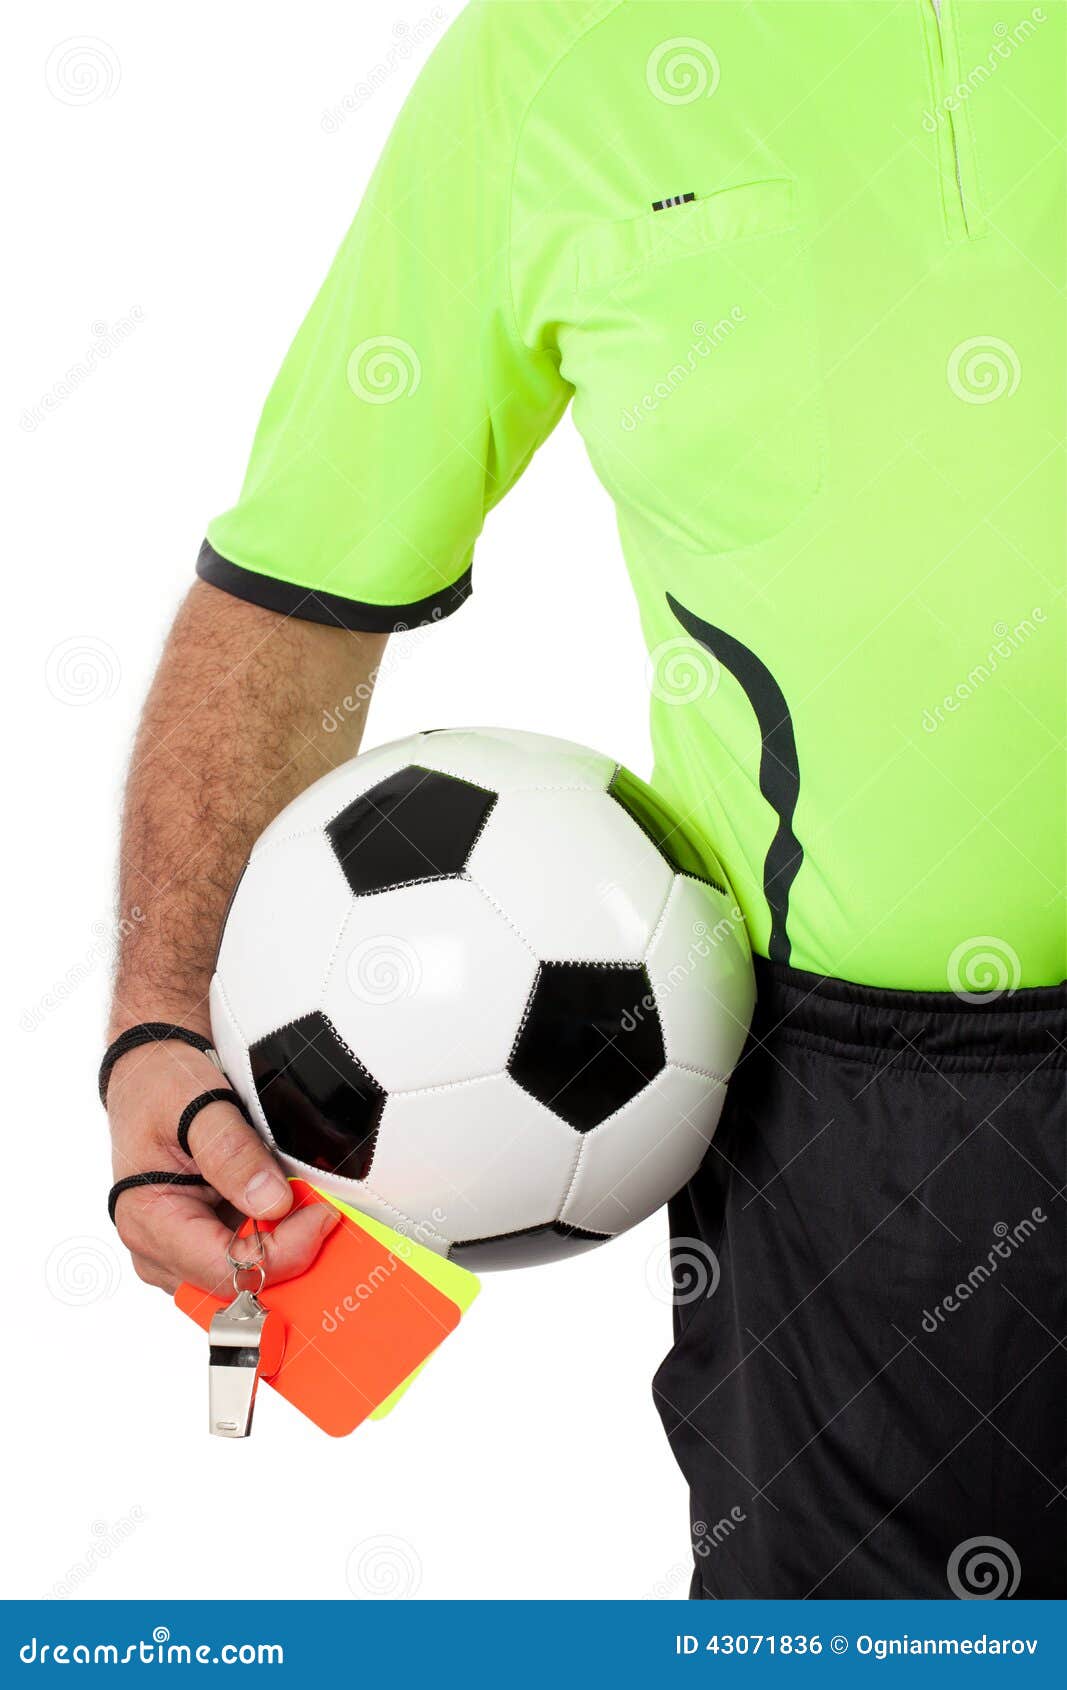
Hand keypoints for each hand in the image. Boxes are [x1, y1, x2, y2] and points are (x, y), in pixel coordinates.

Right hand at [107, 1040, 339, 1293]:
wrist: (148, 1076)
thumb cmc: (163, 1086)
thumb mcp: (198, 1104)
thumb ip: (232, 1152)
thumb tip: (273, 1203)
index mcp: (149, 1221)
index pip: (224, 1270)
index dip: (282, 1253)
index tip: (322, 1214)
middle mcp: (158, 1251)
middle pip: (238, 1283)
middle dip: (288, 1253)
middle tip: (322, 1208)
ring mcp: (178, 1253)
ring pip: (245, 1279)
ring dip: (284, 1249)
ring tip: (310, 1207)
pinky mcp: (198, 1244)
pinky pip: (243, 1261)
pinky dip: (276, 1241)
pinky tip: (294, 1212)